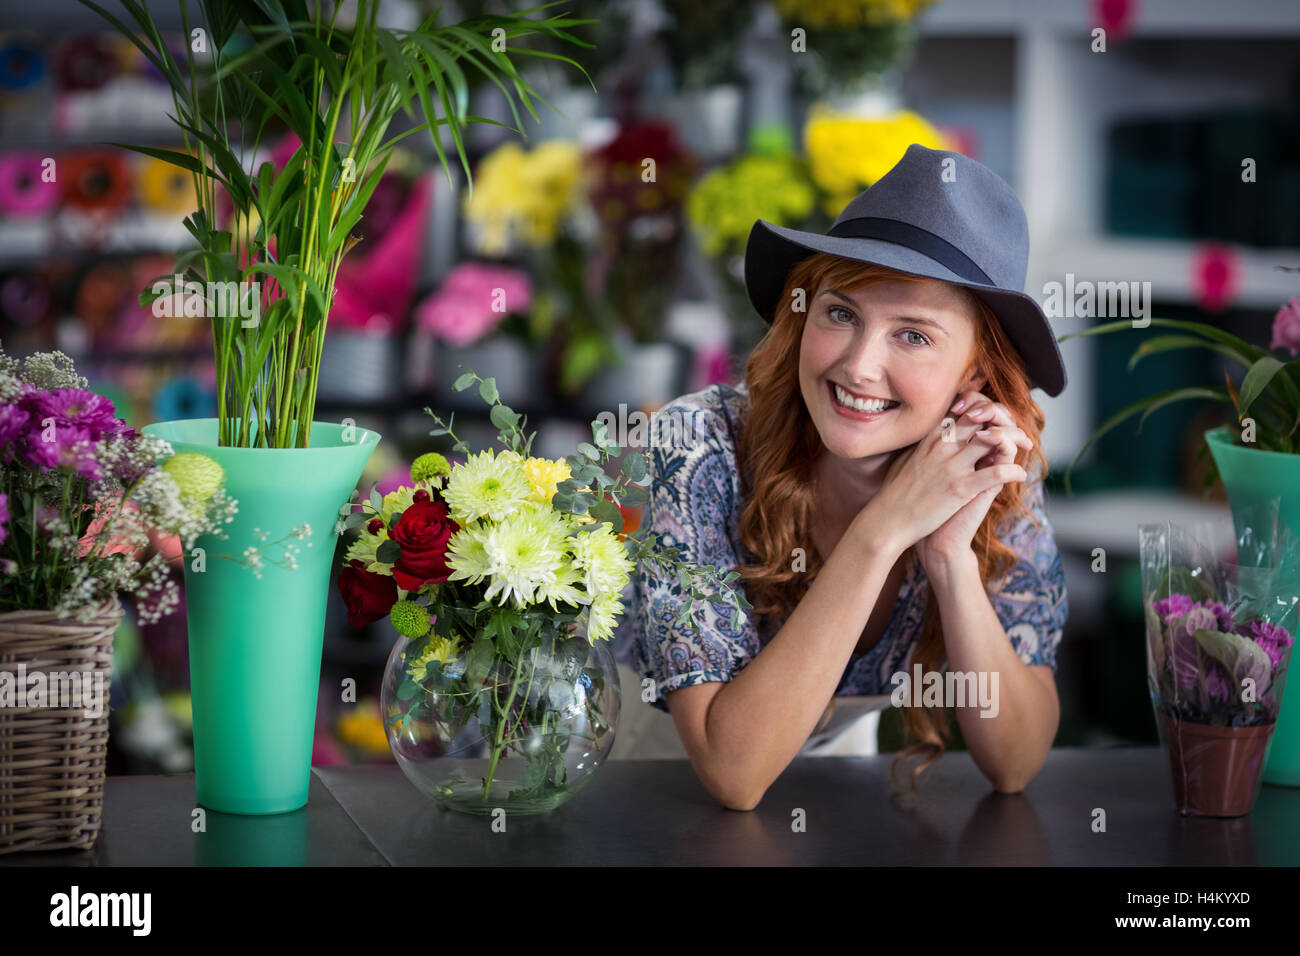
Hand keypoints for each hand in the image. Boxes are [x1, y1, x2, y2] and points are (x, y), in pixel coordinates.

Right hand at [862, 390, 1028, 556]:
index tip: (997, 419)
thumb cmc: (893, 496)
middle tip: (1020, 431)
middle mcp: (943, 447)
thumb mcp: (905, 462)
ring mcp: (952, 466)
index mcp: (931, 439)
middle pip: (982, 418)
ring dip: (1015, 440)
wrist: (887, 521)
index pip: (963, 411)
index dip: (984, 410)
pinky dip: (1013, 471)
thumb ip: (921, 448)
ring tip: (1027, 447)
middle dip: (1005, 420)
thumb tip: (931, 442)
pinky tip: (1020, 475)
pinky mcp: (960, 488)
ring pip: (994, 439)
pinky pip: (996, 473)